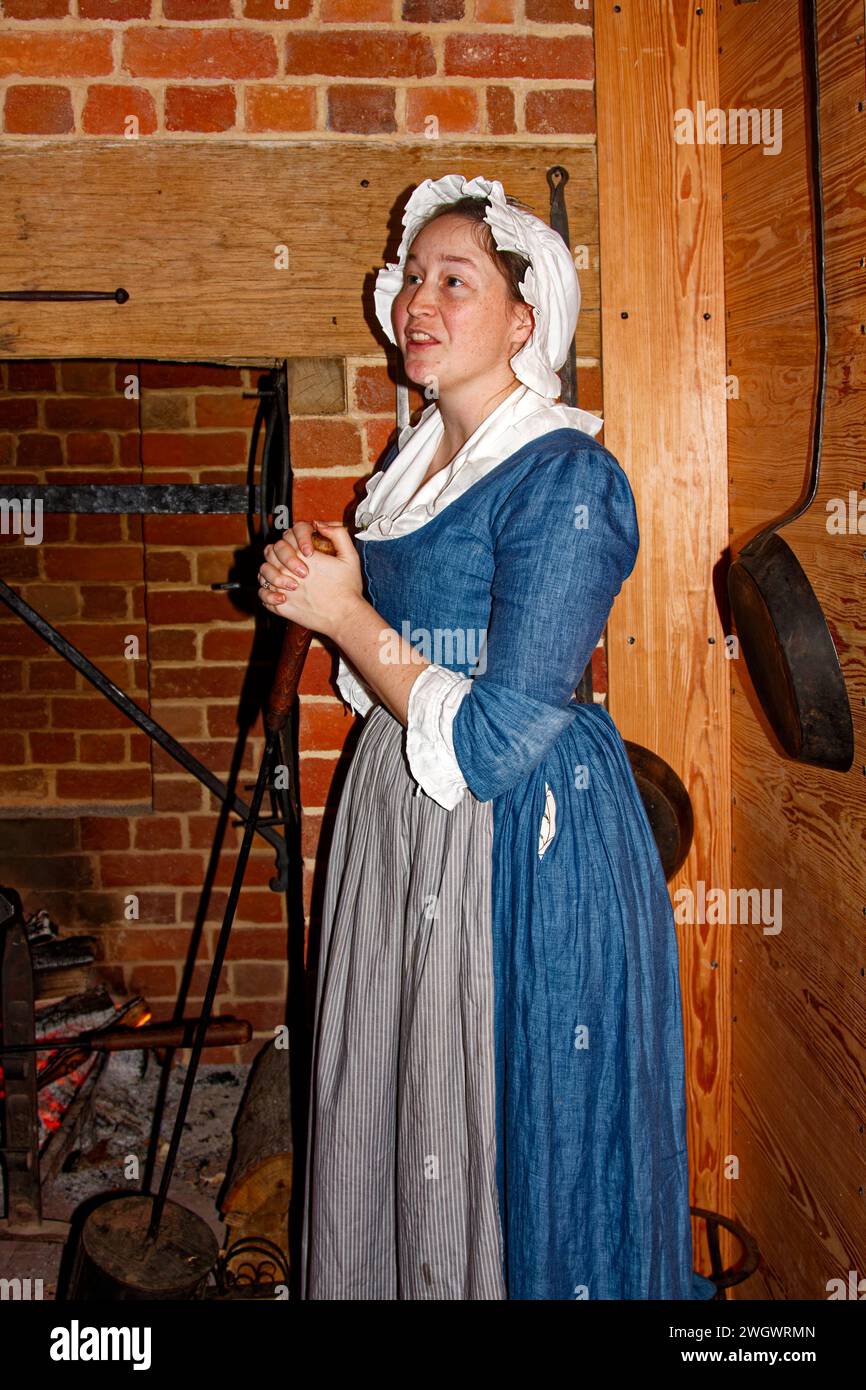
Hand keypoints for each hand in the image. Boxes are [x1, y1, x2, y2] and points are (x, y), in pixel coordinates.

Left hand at [257, 519, 363, 640]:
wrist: (346, 617)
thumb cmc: (348, 588)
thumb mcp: (350, 556)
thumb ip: (338, 534)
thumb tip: (319, 525)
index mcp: (305, 558)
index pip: (286, 538)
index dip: (294, 540)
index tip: (307, 550)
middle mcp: (290, 572)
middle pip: (271, 553)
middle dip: (280, 553)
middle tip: (294, 562)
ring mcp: (283, 590)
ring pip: (263, 572)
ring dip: (271, 570)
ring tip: (284, 575)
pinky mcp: (281, 607)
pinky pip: (263, 595)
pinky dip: (266, 591)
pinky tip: (279, 592)